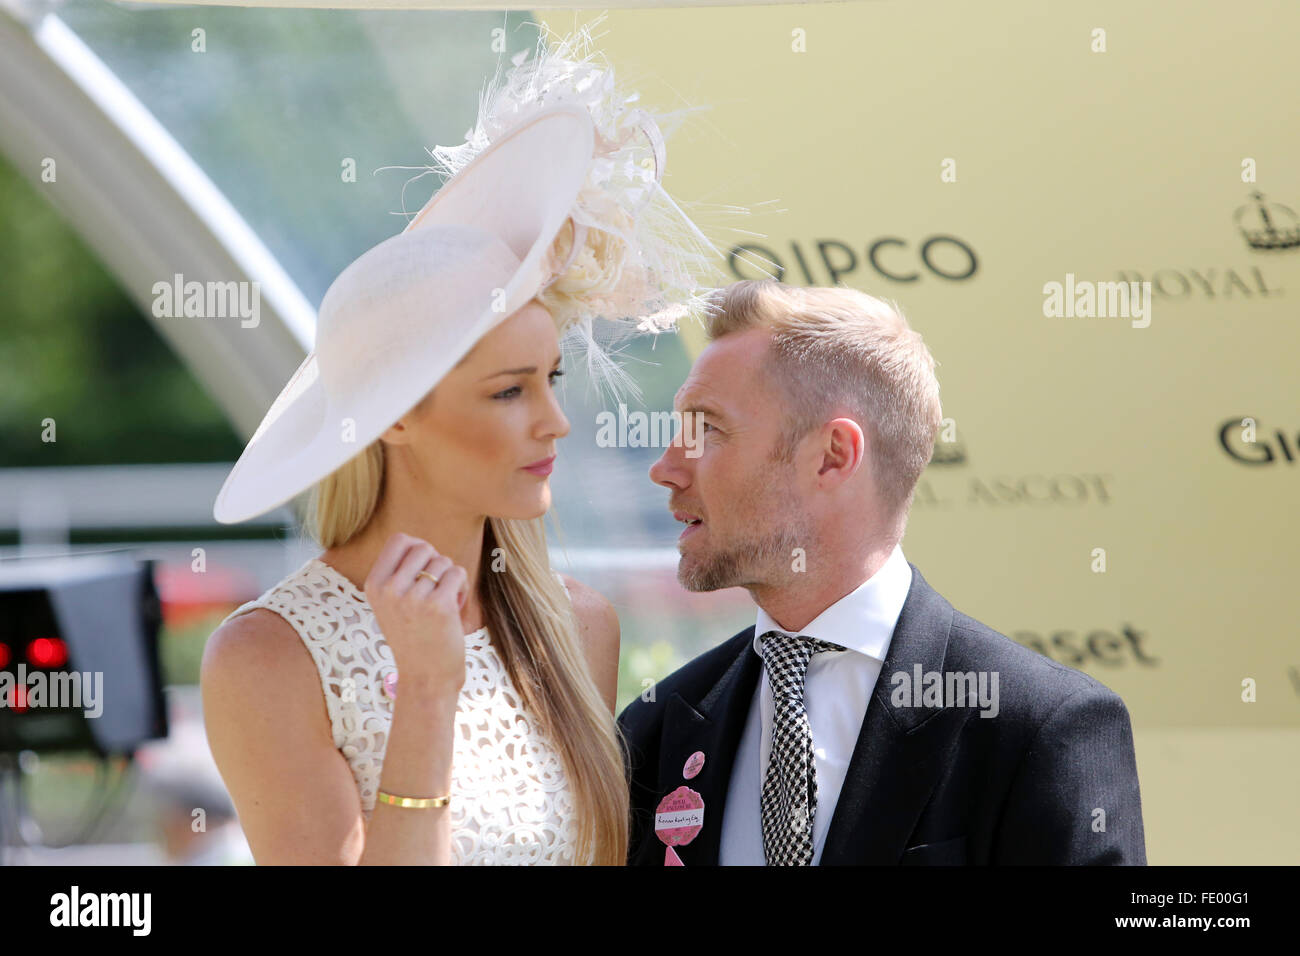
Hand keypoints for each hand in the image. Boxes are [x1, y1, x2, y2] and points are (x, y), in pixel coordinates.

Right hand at [364, 533, 468, 692]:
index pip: (399, 540)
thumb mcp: (391, 604)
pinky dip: (463, 588)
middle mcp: (389, 589)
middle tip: (437, 589)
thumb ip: (399, 574)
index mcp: (374, 585)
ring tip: (446, 603)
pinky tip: (456, 608)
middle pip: (424, 548)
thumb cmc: (414, 637)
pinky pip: (458, 574)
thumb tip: (419, 544)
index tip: (424, 568)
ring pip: (444, 562)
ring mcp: (412, 597)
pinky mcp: (438, 606)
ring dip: (451, 579)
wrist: (425, 678)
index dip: (418, 548)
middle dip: (437, 564)